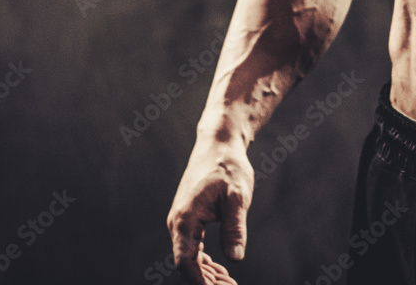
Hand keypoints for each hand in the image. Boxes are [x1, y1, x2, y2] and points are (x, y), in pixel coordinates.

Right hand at [167, 137, 254, 284]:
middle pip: (187, 265)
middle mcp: (178, 223)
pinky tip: (222, 272)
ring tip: (230, 284)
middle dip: (208, 282)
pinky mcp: (189, 220)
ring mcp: (182, 222)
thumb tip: (236, 258)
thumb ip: (235, 226)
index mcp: (185, 218)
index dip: (201, 282)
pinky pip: (193, 249)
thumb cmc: (228, 166)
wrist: (218, 144)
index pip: (186, 262)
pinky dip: (206, 263)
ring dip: (208, 275)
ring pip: (190, 259)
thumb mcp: (237, 195)